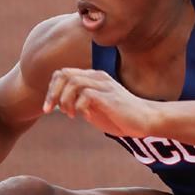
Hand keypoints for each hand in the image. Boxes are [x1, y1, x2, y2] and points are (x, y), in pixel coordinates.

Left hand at [42, 68, 156, 136]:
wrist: (146, 120)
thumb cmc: (120, 117)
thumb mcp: (94, 109)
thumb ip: (79, 103)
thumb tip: (60, 105)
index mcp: (92, 78)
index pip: (63, 73)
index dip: (51, 89)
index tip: (48, 107)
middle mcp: (97, 77)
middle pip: (64, 74)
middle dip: (52, 93)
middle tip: (50, 110)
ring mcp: (104, 85)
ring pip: (73, 82)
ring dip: (65, 100)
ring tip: (70, 115)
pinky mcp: (109, 96)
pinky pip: (86, 95)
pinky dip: (79, 106)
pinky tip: (84, 116)